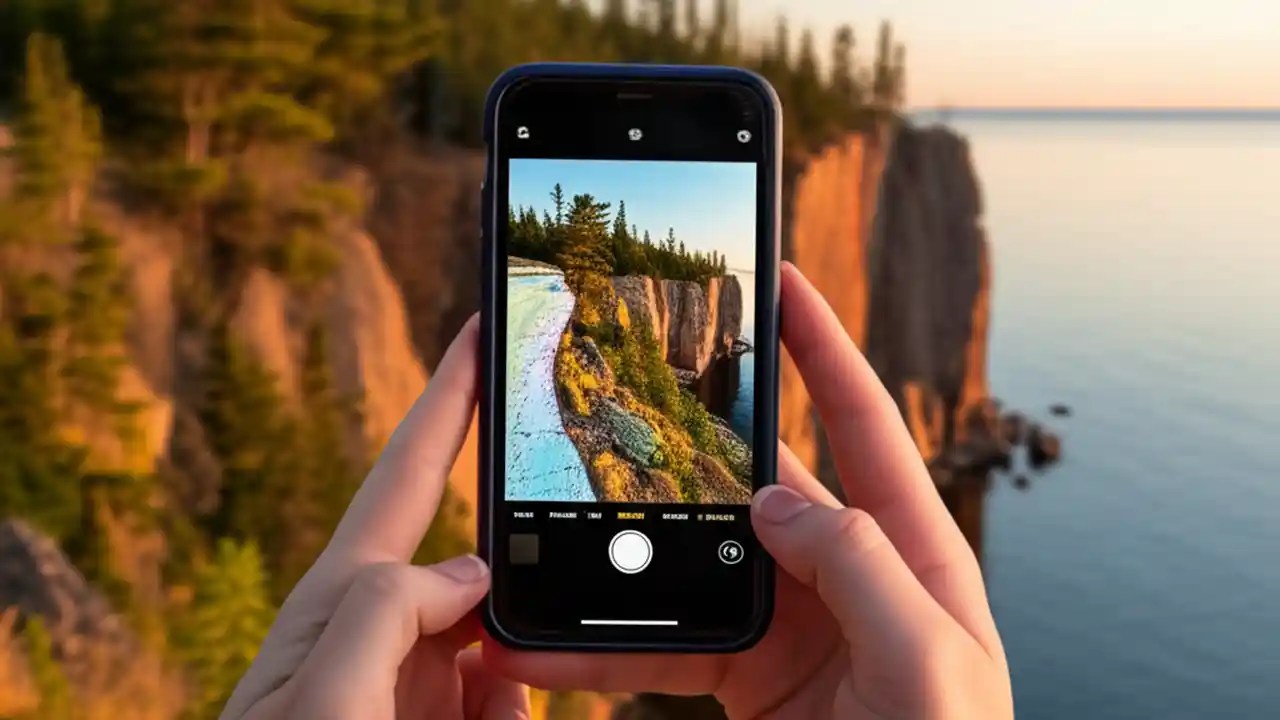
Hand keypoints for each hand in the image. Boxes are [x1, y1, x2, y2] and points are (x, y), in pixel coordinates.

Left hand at [222, 318, 528, 719]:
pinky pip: (509, 700)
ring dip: (524, 668)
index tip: (479, 329)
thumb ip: (386, 612)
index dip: (447, 397)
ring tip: (495, 704)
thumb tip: (471, 571)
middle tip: (548, 585)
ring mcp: (418, 682)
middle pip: (479, 561)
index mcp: (344, 596)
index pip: (409, 472)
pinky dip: (521, 710)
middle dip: (522, 565)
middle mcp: (387, 630)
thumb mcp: (317, 697)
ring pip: (506, 641)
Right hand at [486, 264, 1012, 718]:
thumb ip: (858, 568)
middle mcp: (847, 577)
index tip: (782, 282)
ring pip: (693, 565)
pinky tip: (562, 646)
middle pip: (755, 486)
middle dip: (686, 448)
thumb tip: (771, 500)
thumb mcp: (927, 663)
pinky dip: (612, 646)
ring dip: (626, 560)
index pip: (863, 426)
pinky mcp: (747, 675)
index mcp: (910, 556)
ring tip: (560, 542)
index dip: (822, 349)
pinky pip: (668, 643)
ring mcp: (792, 625)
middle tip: (623, 402)